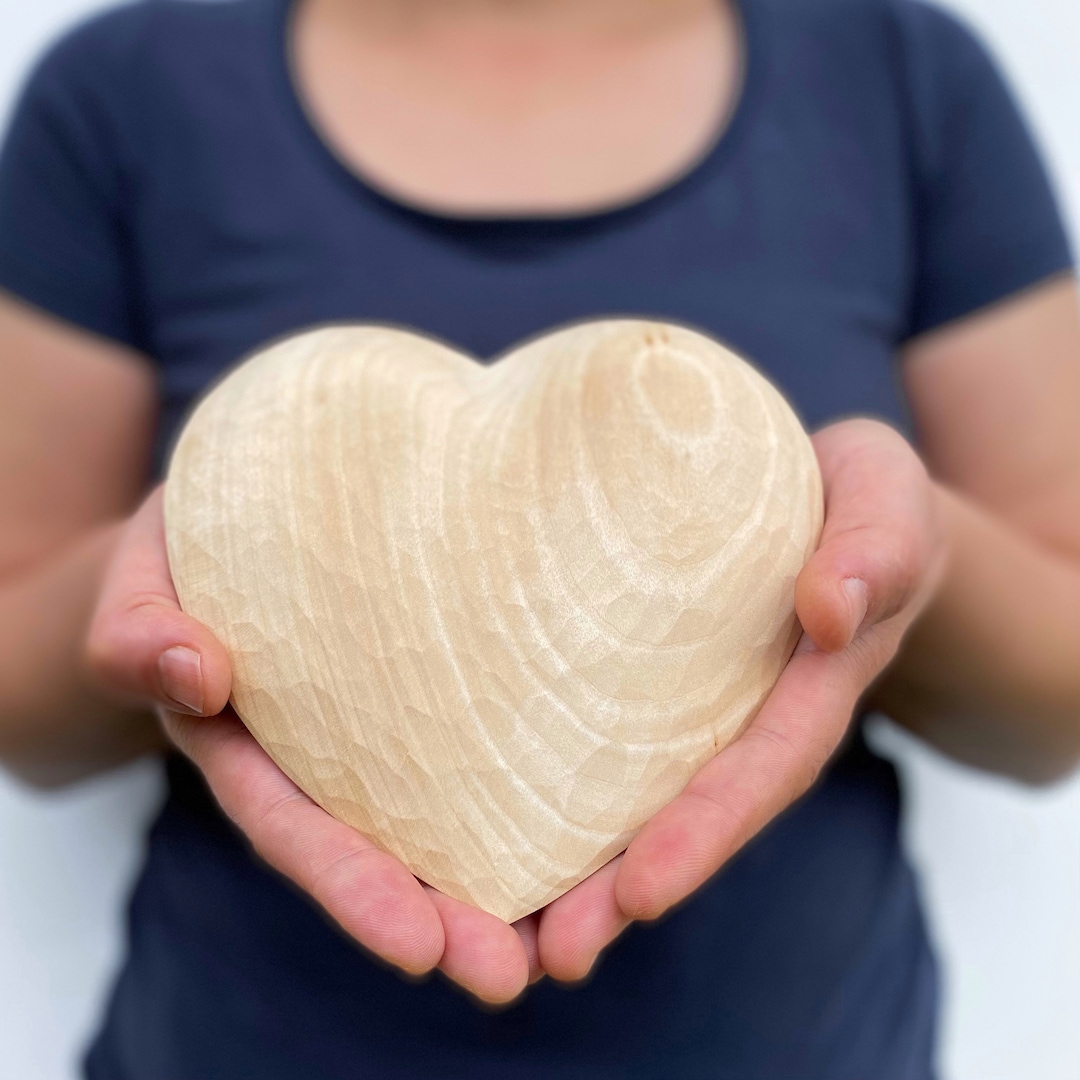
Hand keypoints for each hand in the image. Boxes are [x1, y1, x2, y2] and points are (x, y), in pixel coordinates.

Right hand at [85, 487, 541, 1003]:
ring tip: (575, 932)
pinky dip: (535, 777)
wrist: (253, 507)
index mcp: (253, 745)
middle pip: (387, 842)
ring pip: (452, 802)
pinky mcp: (442, 677)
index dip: (353, 885)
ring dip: (508, 870)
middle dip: (444, 912)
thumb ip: (137, 632)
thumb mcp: (143, 579)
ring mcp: (388, 721)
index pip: (299, 827)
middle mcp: (329, 751)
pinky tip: (600, 815)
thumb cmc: (190, 545)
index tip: (418, 945)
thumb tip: (195, 675)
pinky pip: (489, 729)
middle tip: (509, 972)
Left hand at [533, 418, 948, 981]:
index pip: (757, 773)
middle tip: (554, 955)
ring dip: (580, 876)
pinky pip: (603, 749)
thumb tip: (830, 610)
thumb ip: (877, 553)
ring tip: (509, 938)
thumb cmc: (864, 504)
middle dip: (624, 893)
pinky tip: (489, 835)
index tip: (640, 891)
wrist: (834, 502)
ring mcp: (699, 717)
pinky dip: (551, 800)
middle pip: (689, 820)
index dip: (703, 833)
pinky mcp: (651, 691)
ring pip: (637, 804)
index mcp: (809, 692)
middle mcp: (750, 725)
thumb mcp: (886, 505)